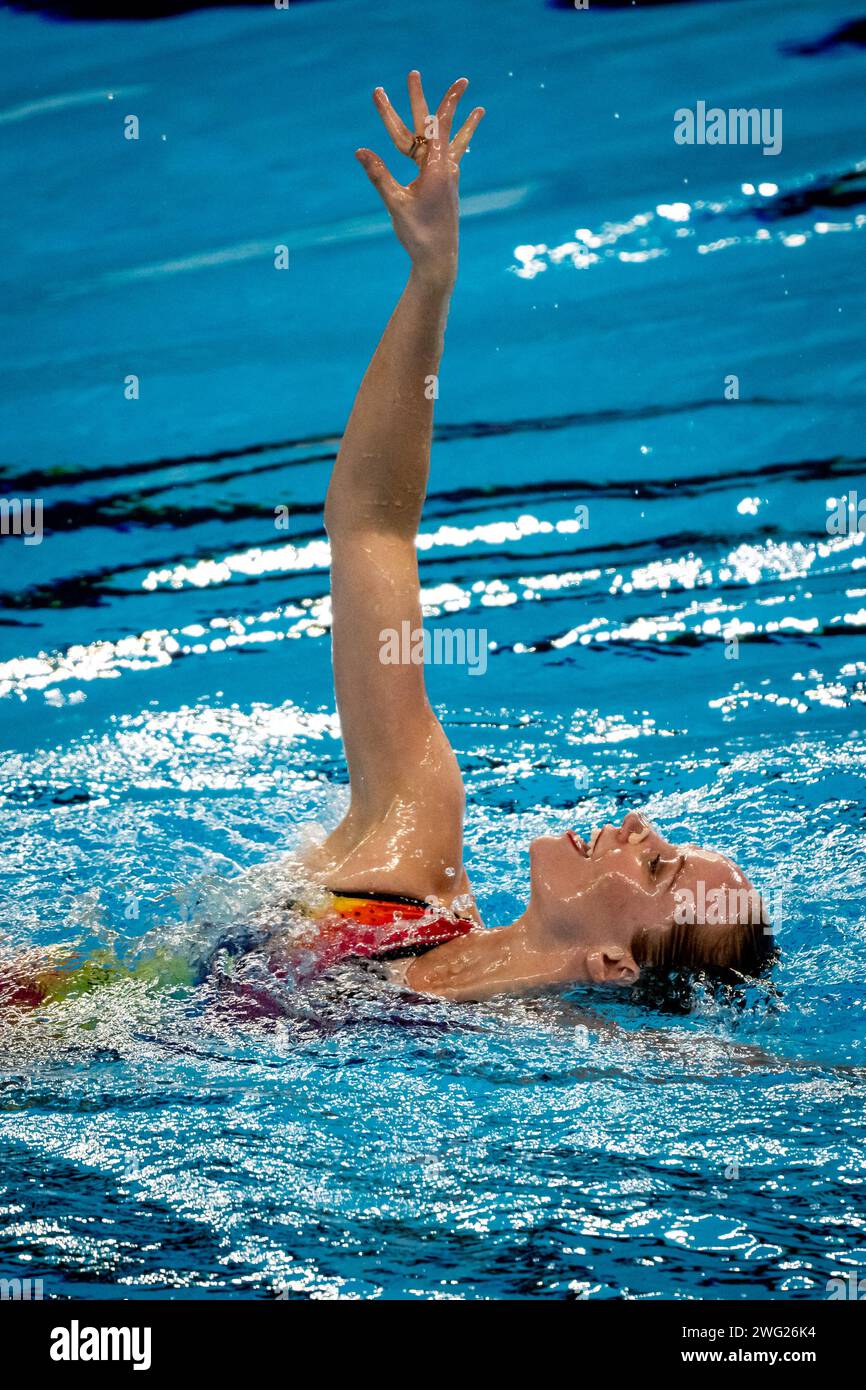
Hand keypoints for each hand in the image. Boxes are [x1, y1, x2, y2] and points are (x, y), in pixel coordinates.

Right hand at [355, 71, 483, 289]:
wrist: (438, 260)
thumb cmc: (418, 234)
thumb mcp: (395, 203)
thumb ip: (379, 175)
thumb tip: (360, 151)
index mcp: (435, 168)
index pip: (428, 125)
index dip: (419, 99)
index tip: (413, 77)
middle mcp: (446, 168)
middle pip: (433, 125)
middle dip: (420, 99)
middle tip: (413, 73)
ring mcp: (449, 178)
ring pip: (450, 142)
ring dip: (461, 122)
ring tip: (480, 109)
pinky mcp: (448, 188)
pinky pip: (455, 159)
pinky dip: (461, 145)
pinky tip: (468, 140)